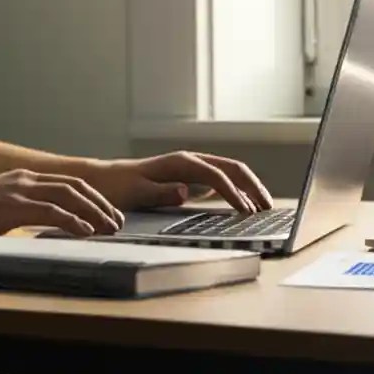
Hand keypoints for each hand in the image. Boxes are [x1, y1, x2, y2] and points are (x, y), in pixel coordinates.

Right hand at [0, 169, 123, 235]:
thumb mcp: (3, 206)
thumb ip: (26, 210)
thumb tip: (48, 226)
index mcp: (26, 177)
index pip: (70, 183)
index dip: (94, 197)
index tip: (108, 212)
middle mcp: (27, 179)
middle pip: (77, 186)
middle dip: (101, 204)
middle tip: (116, 221)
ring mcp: (21, 190)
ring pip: (70, 196)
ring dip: (94, 213)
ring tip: (108, 228)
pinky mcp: (14, 206)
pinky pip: (52, 211)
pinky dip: (73, 221)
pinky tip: (86, 231)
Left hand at [85, 151, 273, 212]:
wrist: (105, 180)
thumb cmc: (118, 187)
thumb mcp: (135, 191)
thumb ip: (160, 192)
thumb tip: (186, 191)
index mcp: (180, 162)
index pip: (216, 175)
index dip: (233, 193)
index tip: (246, 212)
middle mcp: (190, 161)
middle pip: (232, 168)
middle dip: (253, 186)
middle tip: (268, 208)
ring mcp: (192, 168)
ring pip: (231, 172)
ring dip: (249, 187)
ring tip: (264, 208)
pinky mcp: (191, 178)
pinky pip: (221, 181)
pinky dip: (237, 191)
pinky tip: (245, 205)